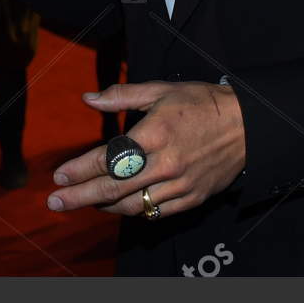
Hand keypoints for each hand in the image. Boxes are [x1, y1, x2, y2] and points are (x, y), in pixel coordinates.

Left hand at [46, 82, 245, 218]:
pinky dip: (133, 211)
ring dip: (102, 206)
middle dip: (79, 197)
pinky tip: (117, 206)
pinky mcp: (191, 198)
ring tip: (83, 203)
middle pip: (113, 188)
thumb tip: (88, 99)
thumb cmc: (202, 103)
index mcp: (155, 134)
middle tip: (55, 202)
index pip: (108, 158)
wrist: (248, 126)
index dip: (80, 169)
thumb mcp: (161, 91)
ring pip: (132, 205)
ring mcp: (179, 185)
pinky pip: (155, 212)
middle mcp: (165, 164)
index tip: (59, 176)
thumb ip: (123, 96)